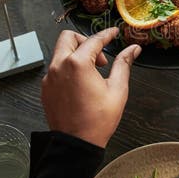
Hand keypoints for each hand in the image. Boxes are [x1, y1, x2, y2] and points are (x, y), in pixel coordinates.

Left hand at [41, 28, 140, 147]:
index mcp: (77, 64)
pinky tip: (80, 84)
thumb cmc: (97, 120)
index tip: (113, 33)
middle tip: (99, 58)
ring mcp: (49, 78)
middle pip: (68, 38)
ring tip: (92, 74)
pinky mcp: (45, 88)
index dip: (106, 35)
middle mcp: (59, 66)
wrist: (76, 144)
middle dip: (85, 41)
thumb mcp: (117, 90)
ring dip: (76, 55)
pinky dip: (68, 69)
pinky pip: (56, 69)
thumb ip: (123, 64)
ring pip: (60, 53)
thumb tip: (133, 50)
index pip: (93, 40)